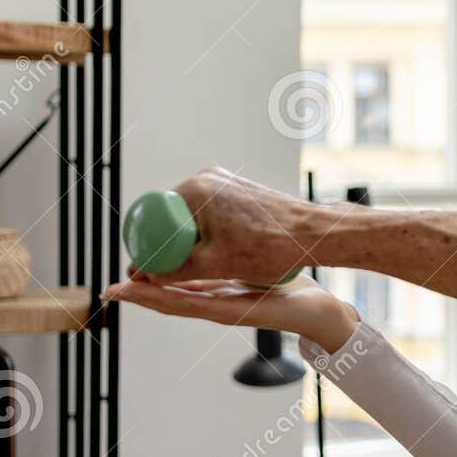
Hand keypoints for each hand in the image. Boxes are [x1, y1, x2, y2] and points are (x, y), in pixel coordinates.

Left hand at [104, 274, 360, 352]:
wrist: (322, 314)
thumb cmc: (300, 307)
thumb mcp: (267, 297)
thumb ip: (233, 295)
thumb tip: (196, 292)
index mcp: (223, 311)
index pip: (174, 303)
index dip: (144, 297)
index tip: (118, 290)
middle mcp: (218, 309)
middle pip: (169, 301)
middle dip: (139, 293)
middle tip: (110, 287)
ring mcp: (224, 303)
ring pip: (180, 293)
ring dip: (155, 285)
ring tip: (132, 275)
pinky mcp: (232, 294)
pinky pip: (199, 286)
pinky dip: (180, 277)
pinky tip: (170, 266)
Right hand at [130, 167, 317, 285]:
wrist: (314, 233)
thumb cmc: (271, 246)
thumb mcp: (215, 265)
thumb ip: (175, 270)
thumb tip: (142, 277)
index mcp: (194, 190)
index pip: (154, 220)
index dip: (148, 246)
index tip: (149, 268)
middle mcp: (207, 178)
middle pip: (173, 217)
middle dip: (170, 244)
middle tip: (171, 271)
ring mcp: (225, 182)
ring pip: (194, 217)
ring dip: (192, 240)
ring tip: (199, 266)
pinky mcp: (240, 190)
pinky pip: (213, 213)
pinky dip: (210, 232)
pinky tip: (219, 252)